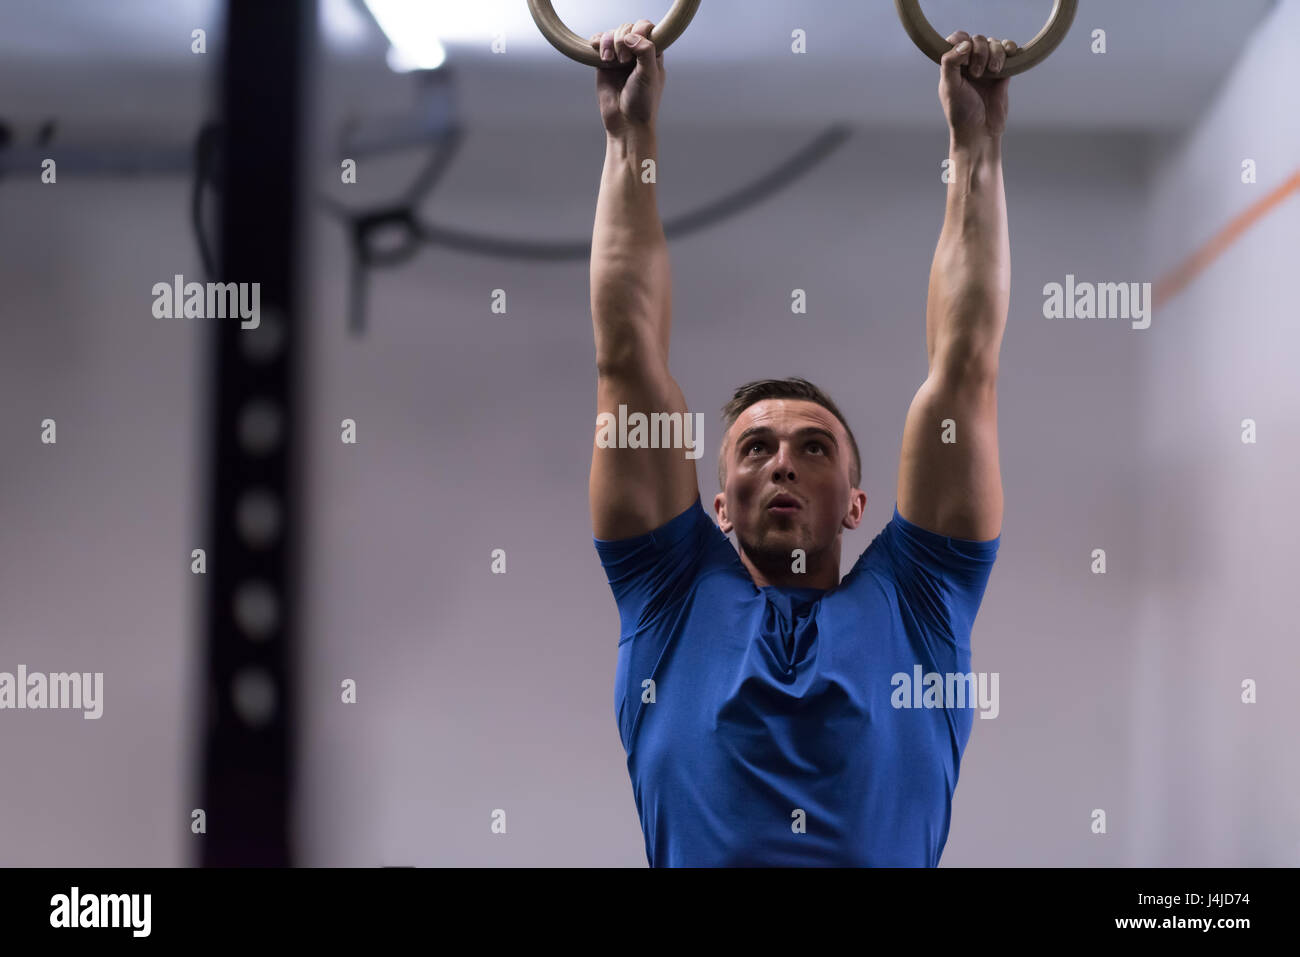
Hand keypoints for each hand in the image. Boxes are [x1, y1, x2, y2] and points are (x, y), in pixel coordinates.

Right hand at [589, 19, 663, 137]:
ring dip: (608, 41)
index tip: (636, 44)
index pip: (645, 27)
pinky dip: (597, 42)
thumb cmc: (642, 102)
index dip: (639, 30)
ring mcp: (619, 57)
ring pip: (612, 34)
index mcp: (652, 53)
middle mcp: (636, 52)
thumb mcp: (650, 74)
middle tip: (624, 61)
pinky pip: (598, 42)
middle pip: (626, 28)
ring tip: (609, 59)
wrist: (625, 122)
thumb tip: (630, 36)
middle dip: (622, 39)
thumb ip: (645, 51)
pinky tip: (598, 52)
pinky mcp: (604, 63)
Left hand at [940, 32, 1017, 142]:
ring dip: (994, 54)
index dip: (961, 40)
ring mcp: (987, 66)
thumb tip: (965, 43)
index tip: (964, 52)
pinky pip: (1008, 50)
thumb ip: (950, 63)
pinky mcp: (1003, 72)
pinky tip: (1009, 56)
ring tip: (992, 72)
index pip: (957, 39)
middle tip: (976, 74)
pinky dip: (1009, 48)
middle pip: (977, 39)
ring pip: (994, 43)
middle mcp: (969, 63)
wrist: (980, 130)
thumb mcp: (949, 87)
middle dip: (979, 52)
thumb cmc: (961, 112)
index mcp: (954, 65)